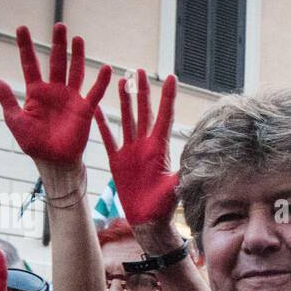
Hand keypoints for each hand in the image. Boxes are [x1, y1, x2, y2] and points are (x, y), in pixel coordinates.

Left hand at [0, 23, 111, 167]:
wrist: (53, 161)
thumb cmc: (33, 143)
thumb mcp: (15, 120)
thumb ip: (6, 98)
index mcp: (35, 92)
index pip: (30, 64)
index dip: (25, 46)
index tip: (22, 28)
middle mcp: (54, 91)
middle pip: (56, 61)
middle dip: (58, 44)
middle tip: (59, 25)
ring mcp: (70, 98)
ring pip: (75, 71)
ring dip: (77, 56)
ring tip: (78, 39)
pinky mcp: (84, 110)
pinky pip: (94, 93)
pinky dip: (101, 81)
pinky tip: (106, 68)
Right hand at [94, 69, 177, 227]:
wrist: (148, 220)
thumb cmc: (164, 206)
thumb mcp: (175, 188)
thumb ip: (181, 175)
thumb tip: (194, 166)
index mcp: (159, 148)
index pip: (165, 116)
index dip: (168, 97)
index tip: (171, 77)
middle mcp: (145, 145)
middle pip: (144, 112)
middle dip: (142, 91)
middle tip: (139, 71)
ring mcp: (130, 151)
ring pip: (127, 120)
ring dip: (125, 101)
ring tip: (122, 81)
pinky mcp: (117, 160)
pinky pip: (108, 138)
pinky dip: (102, 124)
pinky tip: (96, 108)